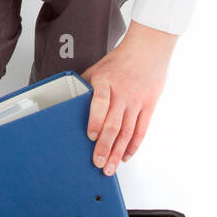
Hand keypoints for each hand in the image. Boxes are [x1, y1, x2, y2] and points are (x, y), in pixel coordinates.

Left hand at [79, 21, 177, 175]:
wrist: (148, 49)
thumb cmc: (120, 60)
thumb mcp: (97, 69)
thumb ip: (85, 87)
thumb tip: (68, 102)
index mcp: (106, 83)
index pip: (100, 103)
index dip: (95, 121)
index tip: (90, 136)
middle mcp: (122, 94)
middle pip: (113, 125)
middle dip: (105, 147)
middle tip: (98, 163)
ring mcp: (137, 102)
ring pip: (127, 132)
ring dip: (117, 152)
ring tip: (110, 167)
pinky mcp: (149, 106)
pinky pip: (141, 130)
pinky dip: (134, 145)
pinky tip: (126, 156)